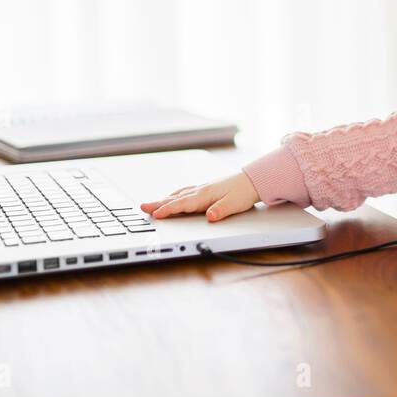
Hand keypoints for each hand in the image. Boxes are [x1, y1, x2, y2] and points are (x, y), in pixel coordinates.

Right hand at [140, 171, 258, 221]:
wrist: (253, 180)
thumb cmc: (244, 192)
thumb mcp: (234, 204)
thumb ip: (220, 211)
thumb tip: (209, 217)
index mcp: (205, 195)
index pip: (182, 204)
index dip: (168, 210)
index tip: (155, 214)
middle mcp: (201, 190)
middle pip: (175, 198)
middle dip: (158, 203)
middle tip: (142, 207)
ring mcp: (202, 189)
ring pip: (179, 194)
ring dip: (164, 199)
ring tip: (152, 204)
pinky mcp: (206, 189)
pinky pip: (185, 192)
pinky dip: (175, 195)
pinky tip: (173, 197)